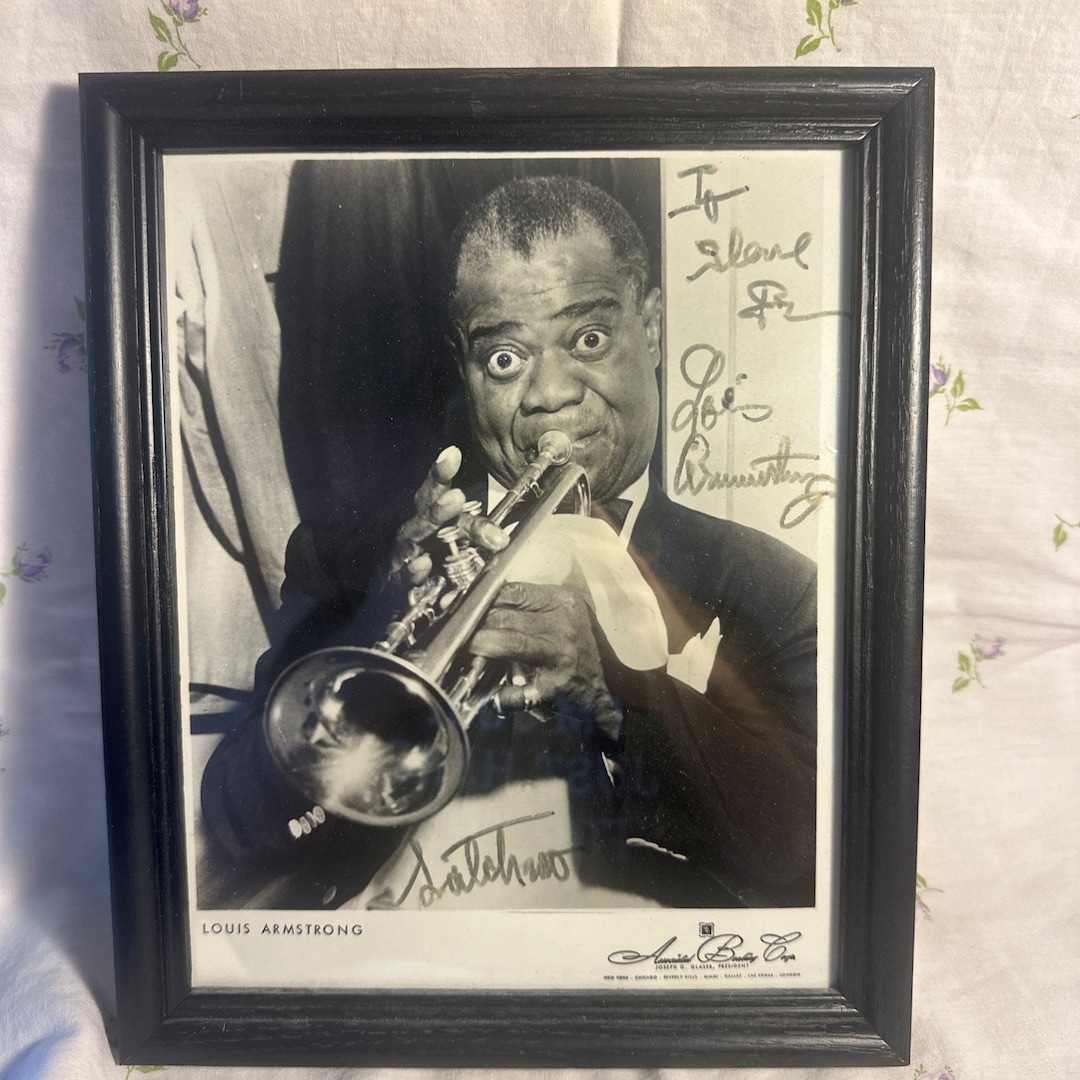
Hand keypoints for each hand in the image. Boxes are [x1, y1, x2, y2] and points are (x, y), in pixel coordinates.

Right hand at [389, 446, 508, 588]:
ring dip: (431, 522)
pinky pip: (406, 577)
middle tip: (457, 495)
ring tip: (447, 509)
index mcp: (428, 519)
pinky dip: (414, 571)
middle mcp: (414, 533)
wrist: (392, 601)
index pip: (434, 492)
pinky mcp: (398, 584)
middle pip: (427, 513)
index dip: (440, 473)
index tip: (452, 453)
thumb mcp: (451, 543)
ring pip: (416, 538)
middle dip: (441, 504)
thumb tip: (500, 529)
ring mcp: (404, 556)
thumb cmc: (428, 564)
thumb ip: (473, 529)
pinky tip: (423, 564)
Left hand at [470, 581, 621, 737]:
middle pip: (503, 615)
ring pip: (505, 642)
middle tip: (462, 633)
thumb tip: (484, 608)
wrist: (615, 689)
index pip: (512, 591)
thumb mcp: (566, 617)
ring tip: (472, 651)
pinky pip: (515, 689)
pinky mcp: (555, 686)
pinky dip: (502, 694)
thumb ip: (533, 609)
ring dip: (480, 647)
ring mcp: (559, 654)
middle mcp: (563, 624)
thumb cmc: (582, 650)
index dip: (484, 600)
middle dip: (476, 625)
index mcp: (564, 602)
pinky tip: (499, 694)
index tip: (467, 608)